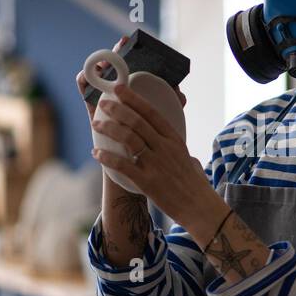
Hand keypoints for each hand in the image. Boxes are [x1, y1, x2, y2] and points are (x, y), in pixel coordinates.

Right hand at [77, 36, 186, 126]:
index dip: (128, 50)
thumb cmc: (151, 135)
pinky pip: (84, 92)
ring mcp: (105, 98)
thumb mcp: (165, 116)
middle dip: (114, 53)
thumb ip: (174, 103)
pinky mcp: (93, 110)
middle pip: (113, 67)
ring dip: (97, 64)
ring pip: (97, 76)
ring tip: (103, 62)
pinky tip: (85, 75)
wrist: (138, 162)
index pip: (131, 65)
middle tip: (118, 46)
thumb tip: (180, 93)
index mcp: (135, 88)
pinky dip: (82, 80)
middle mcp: (119, 91)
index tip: (128, 40)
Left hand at [91, 80, 220, 235]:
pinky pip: (123, 165)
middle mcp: (165, 148)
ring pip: (128, 139)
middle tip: (103, 104)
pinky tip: (96, 153)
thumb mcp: (187, 157)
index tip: (120, 89)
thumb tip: (169, 141)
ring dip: (109, 129)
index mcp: (174, 139)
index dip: (133, 99)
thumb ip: (175, 146)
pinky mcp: (147, 182)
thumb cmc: (194, 183)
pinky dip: (107, 157)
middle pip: (137, 122)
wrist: (199, 207)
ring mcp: (156, 164)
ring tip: (96, 124)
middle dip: (117, 109)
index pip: (151, 113)